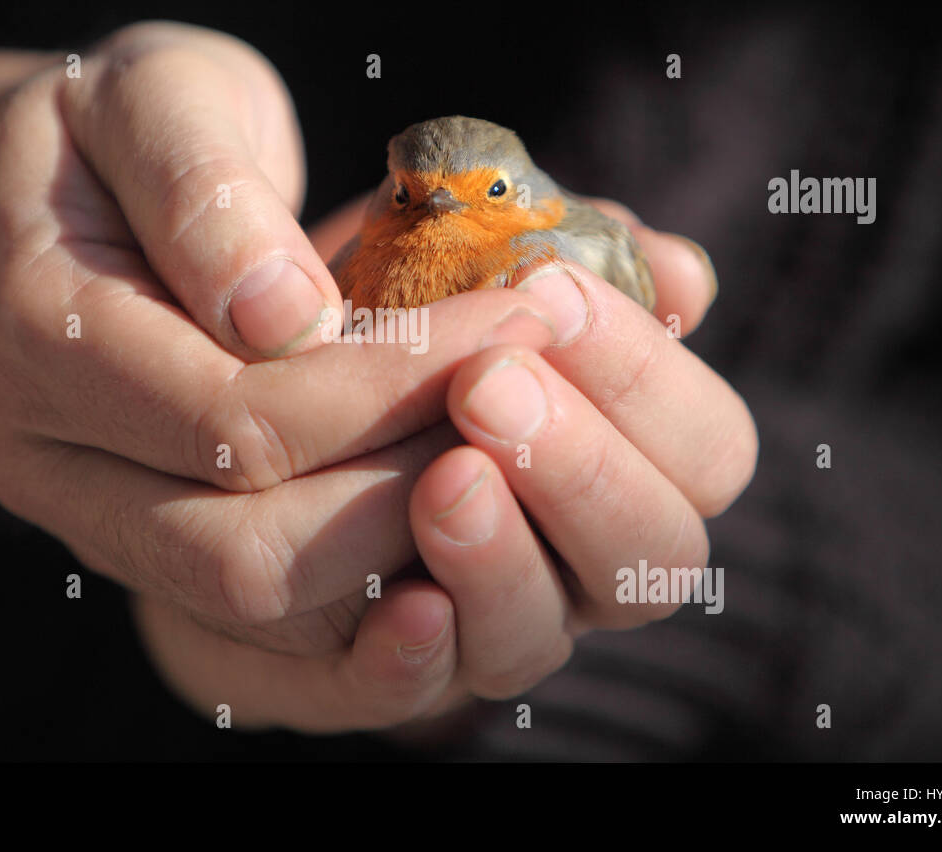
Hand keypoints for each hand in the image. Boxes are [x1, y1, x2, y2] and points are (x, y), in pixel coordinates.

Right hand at [0, 22, 576, 653]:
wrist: (46, 202)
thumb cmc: (116, 130)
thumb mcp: (157, 96)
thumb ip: (205, 189)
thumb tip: (286, 316)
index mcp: (41, 339)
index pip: (242, 417)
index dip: (397, 383)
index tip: (519, 318)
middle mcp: (52, 463)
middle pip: (249, 552)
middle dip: (411, 490)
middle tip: (525, 410)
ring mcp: (99, 523)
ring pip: (267, 613)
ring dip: (407, 552)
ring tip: (506, 457)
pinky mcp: (151, 553)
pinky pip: (269, 631)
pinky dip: (375, 601)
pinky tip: (459, 528)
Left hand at [132, 200, 757, 730]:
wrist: (236, 353)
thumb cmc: (379, 289)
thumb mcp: (468, 243)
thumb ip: (573, 247)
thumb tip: (677, 276)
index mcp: (621, 455)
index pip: (706, 453)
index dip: (646, 381)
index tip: (550, 291)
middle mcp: (567, 556)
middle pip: (649, 562)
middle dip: (582, 470)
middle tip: (492, 384)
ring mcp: (474, 623)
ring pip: (530, 643)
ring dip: (500, 559)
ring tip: (447, 479)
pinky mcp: (360, 668)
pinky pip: (404, 697)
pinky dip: (412, 661)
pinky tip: (407, 606)